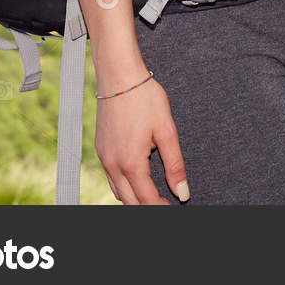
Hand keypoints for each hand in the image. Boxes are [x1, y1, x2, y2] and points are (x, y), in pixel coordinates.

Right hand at [94, 75, 188, 204]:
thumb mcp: (167, 130)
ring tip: (154, 196)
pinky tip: (137, 179)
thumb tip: (183, 193)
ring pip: (118, 192)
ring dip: (135, 199)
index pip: (146, 200)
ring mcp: (104, 157)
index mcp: (131, 163)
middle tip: (166, 204)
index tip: (175, 206)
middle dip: (148, 207)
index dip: (162, 208)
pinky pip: (111, 178)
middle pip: (130, 201)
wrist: (119, 76)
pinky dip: (124, 186)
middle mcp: (113, 165)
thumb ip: (175, 164)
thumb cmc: (145, 99)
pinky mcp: (101, 149)